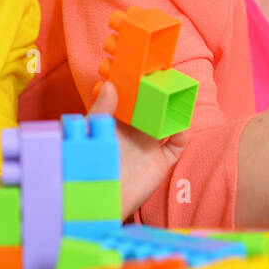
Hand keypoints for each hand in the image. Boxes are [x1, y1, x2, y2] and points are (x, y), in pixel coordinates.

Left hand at [89, 81, 184, 219]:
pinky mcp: (160, 162)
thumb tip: (112, 85)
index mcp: (116, 120)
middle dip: (159, 90)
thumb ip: (100, 111)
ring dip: (174, 108)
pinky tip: (178, 127)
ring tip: (175, 95)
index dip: (138, 81)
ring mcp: (149, 145)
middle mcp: (135, 130)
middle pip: (153, 105)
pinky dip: (182, 133)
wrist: (96, 203)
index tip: (145, 66)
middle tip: (165, 74)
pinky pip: (178, 145)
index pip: (130, 95)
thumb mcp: (90, 135)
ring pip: (168, 120)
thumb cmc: (85, 167)